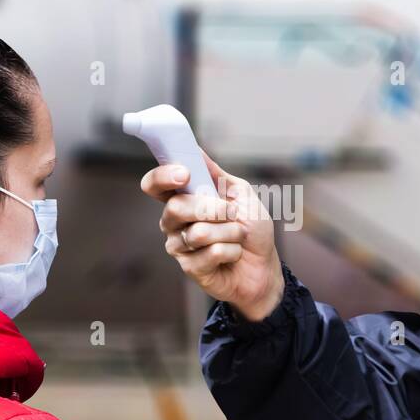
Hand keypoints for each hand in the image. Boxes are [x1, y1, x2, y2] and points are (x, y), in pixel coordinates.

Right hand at [140, 150, 284, 321]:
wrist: (264, 266)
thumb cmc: (251, 229)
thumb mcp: (240, 194)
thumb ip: (216, 175)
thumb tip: (196, 151)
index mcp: (182, 199)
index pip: (155, 185)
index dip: (162, 176)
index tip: (183, 173)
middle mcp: (173, 222)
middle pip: (176, 207)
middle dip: (212, 208)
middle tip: (231, 212)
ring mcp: (179, 246)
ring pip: (198, 232)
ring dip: (230, 231)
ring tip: (238, 236)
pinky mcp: (190, 268)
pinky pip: (211, 252)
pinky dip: (232, 250)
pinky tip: (234, 255)